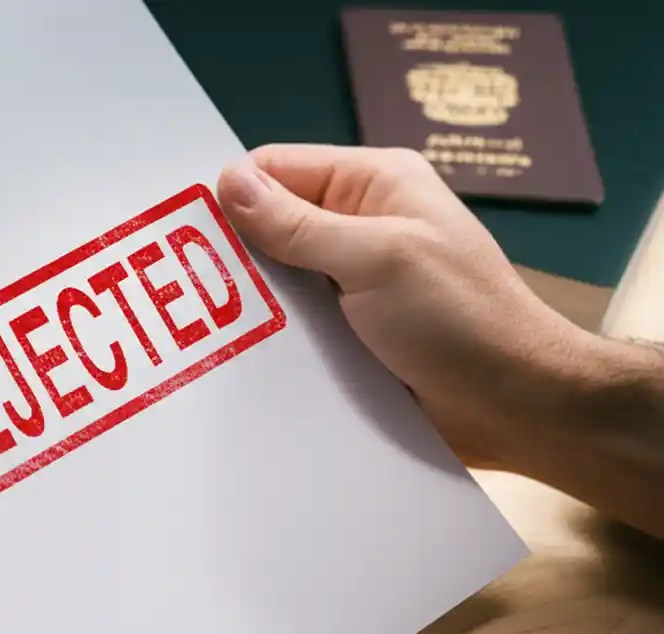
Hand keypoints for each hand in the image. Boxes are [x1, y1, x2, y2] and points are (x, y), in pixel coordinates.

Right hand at [216, 145, 606, 466]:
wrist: (517, 406)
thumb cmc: (458, 320)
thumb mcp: (377, 258)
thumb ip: (298, 224)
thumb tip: (226, 181)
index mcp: (373, 184)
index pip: (277, 168)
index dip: (231, 196)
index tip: (180, 237)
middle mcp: (358, 224)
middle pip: (268, 224)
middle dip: (230, 253)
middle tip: (175, 292)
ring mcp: (352, 281)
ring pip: (275, 279)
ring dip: (247, 303)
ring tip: (194, 330)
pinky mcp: (347, 332)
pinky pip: (292, 323)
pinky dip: (268, 335)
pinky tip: (233, 357)